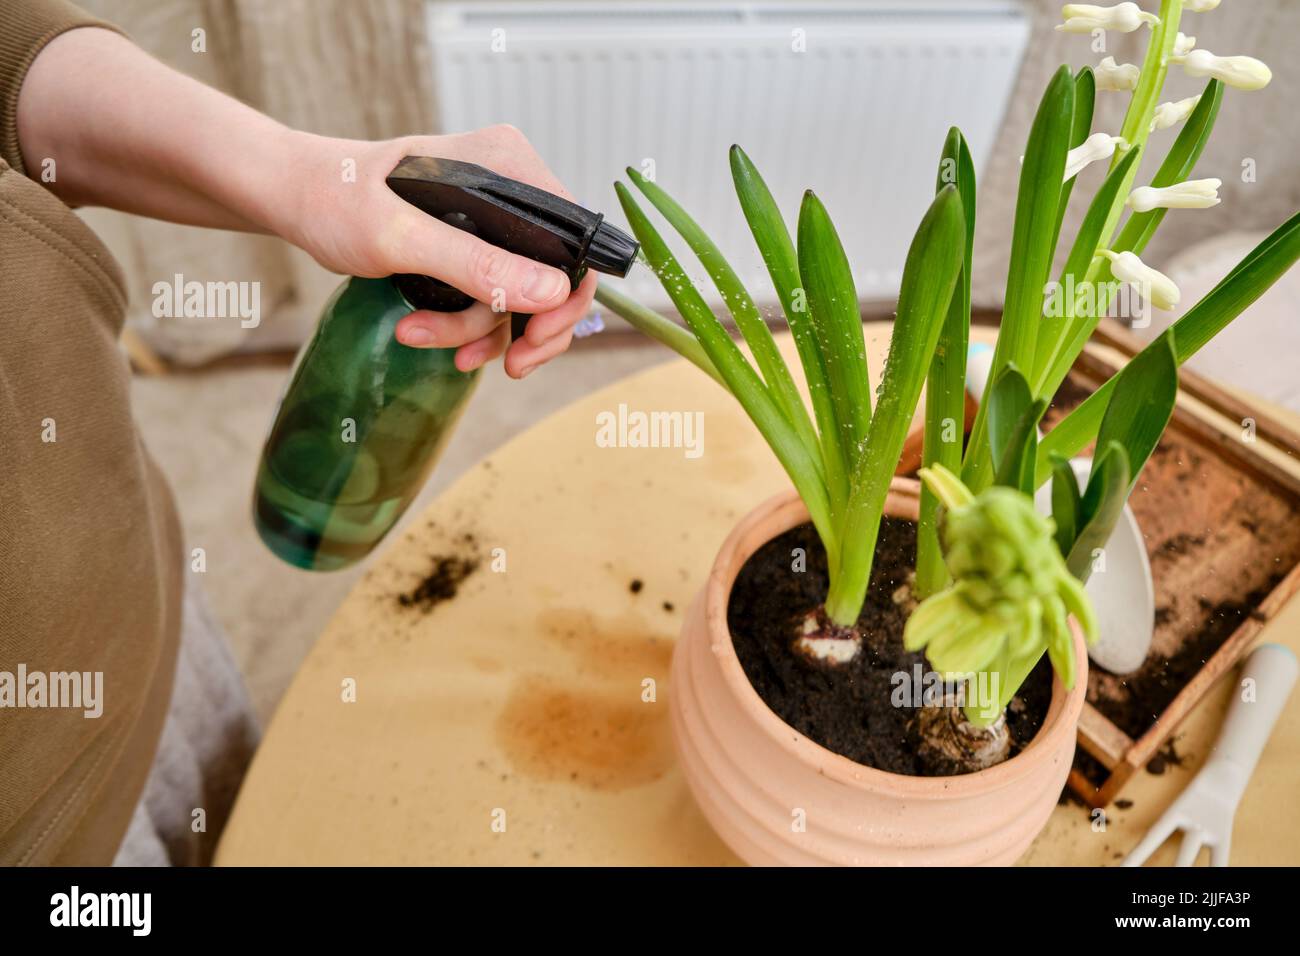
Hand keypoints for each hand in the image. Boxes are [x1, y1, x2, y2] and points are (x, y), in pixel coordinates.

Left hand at [277, 126, 596, 377]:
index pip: (575, 239)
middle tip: (511, 366)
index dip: (569, 297)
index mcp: (508, 167)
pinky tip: (430, 338)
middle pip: (558, 276)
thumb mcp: (401, 237)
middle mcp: (512, 190)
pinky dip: (471, 329)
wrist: (296, 200)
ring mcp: (495, 222)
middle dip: (531, 328)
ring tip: (426, 339)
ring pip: (524, 298)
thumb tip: (554, 293)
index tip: (536, 339)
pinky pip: (496, 301)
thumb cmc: (335, 200)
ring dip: (482, 332)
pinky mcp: (474, 248)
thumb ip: (475, 263)